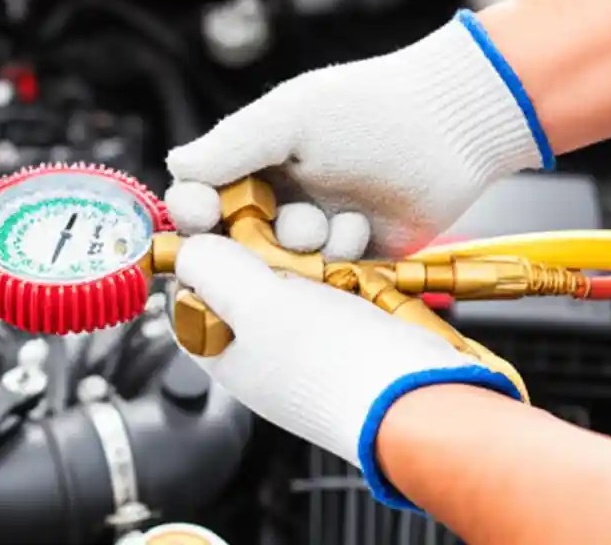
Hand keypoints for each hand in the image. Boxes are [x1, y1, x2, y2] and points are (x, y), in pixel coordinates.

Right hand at [166, 11, 552, 254]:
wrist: (450, 131)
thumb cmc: (371, 109)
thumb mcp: (291, 116)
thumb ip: (231, 145)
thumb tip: (177, 165)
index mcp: (256, 160)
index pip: (201, 199)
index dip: (195, 214)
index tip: (203, 215)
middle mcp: (280, 198)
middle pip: (233, 243)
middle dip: (255, 238)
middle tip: (282, 219)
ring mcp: (315, 231)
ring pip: (279, 267)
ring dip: (304, 245)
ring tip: (338, 216)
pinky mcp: (352, 259)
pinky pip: (323, 280)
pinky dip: (339, 257)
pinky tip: (362, 229)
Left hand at [174, 234, 524, 510]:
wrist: (421, 395)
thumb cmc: (336, 366)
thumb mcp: (254, 305)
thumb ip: (213, 268)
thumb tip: (189, 248)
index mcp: (224, 349)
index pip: (191, 289)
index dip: (203, 249)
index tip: (219, 215)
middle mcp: (262, 344)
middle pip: (243, 269)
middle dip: (265, 235)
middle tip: (290, 229)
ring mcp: (309, 335)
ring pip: (292, 264)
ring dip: (308, 240)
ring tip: (331, 240)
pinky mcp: (353, 323)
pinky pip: (334, 274)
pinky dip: (342, 254)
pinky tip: (354, 247)